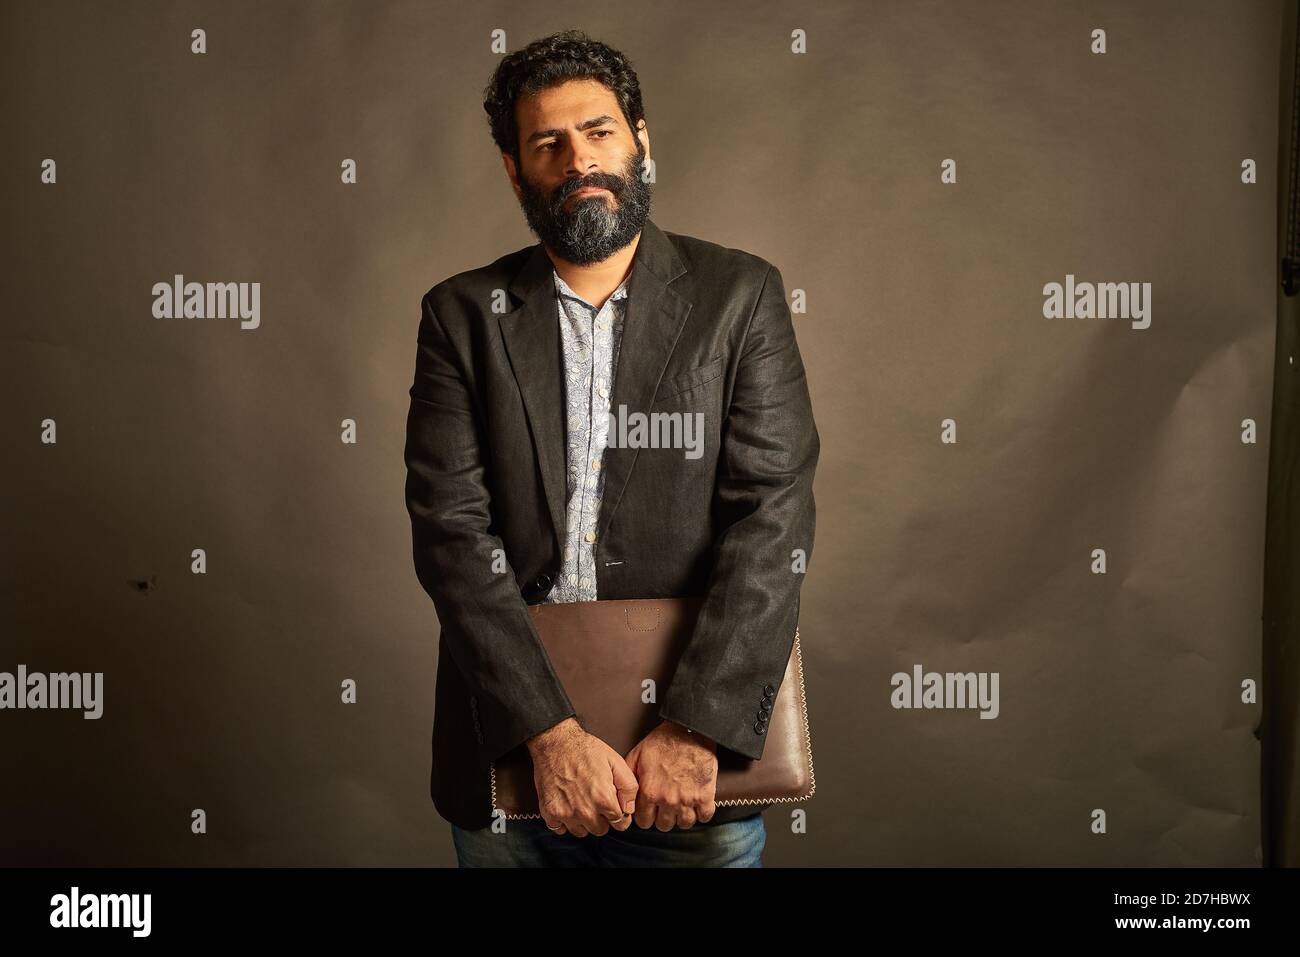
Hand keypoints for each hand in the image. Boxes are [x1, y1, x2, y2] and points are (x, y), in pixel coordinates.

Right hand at [526, 717, 637, 836]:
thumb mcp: (615, 761)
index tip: (613, 805)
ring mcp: (566, 813)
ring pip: (581, 832)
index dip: (619, 814)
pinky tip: (567, 805)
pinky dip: (564, 821)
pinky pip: (560, 829)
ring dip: (583, 821)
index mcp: (603, 799)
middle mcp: (585, 811)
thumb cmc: (585, 750)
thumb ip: (629, 787)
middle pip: (600, 830)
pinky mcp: (549, 812)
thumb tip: (629, 808)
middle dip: (602, 818)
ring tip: (581, 801)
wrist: (556, 742)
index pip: (620, 824)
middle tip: (596, 800)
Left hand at [625, 720, 717, 829]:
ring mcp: (687, 799)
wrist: (690, 729)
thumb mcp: (638, 754)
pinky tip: (697, 806)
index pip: (643, 822)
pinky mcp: (705, 795)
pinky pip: (705, 817)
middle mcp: (668, 799)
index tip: (650, 811)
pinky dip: (702, 813)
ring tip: (681, 807)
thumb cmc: (665, 740)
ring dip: (682, 817)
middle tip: (665, 807)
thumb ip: (629, 775)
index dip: (646, 816)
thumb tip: (622, 791)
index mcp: (650, 791)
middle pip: (663, 826)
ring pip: (684, 824)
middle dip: (663, 818)